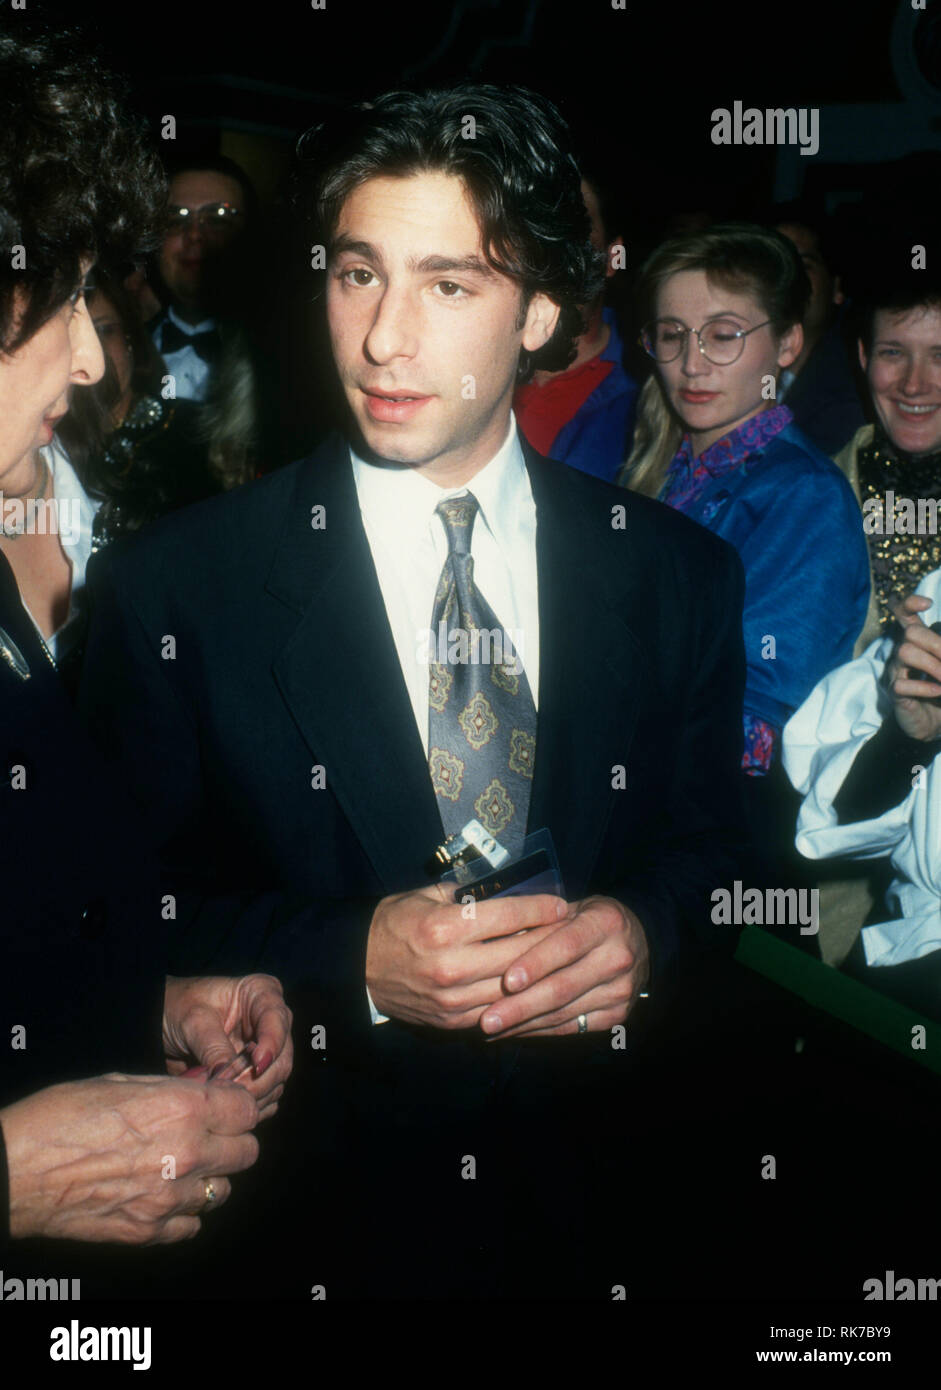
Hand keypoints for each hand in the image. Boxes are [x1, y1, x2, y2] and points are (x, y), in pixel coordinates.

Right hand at [0, 1074, 258, 1243]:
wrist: (16, 1169)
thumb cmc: (59, 1118)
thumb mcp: (121, 1083)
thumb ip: (171, 1092)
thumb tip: (201, 1092)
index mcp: (181, 1109)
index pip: (247, 1110)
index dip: (236, 1106)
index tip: (224, 1106)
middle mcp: (186, 1154)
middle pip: (247, 1152)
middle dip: (232, 1141)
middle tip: (209, 1136)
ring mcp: (169, 1197)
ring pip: (223, 1191)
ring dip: (210, 1178)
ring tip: (182, 1167)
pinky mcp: (149, 1231)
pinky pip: (192, 1224)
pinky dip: (184, 1212)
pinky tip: (163, 1196)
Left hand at [163, 974, 292, 1120]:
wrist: (161, 1024)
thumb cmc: (179, 1007)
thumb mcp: (193, 1021)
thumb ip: (213, 1047)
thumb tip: (228, 1076)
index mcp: (262, 994)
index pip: (277, 1019)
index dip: (272, 1043)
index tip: (256, 1064)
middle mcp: (271, 1023)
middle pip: (281, 1058)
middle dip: (257, 1079)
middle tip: (229, 1092)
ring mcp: (268, 1052)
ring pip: (276, 1082)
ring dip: (252, 1097)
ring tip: (221, 1101)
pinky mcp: (259, 1076)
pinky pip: (265, 1098)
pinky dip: (249, 1107)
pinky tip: (228, 1108)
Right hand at [365, 884, 569, 1028]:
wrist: (357, 971)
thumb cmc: (393, 924)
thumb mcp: (425, 896)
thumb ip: (466, 895)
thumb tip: (507, 892)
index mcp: (445, 927)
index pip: (507, 916)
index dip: (540, 908)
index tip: (562, 904)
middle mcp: (452, 965)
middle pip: (519, 953)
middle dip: (552, 940)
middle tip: (576, 931)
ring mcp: (454, 998)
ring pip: (515, 987)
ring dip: (543, 973)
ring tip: (566, 960)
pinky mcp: (454, 1021)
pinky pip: (499, 1010)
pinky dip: (522, 999)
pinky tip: (540, 988)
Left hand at [478, 895, 648, 1039]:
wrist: (637, 942)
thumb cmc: (590, 920)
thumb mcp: (571, 909)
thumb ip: (539, 924)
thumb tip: (492, 942)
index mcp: (607, 923)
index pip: (566, 946)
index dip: (536, 963)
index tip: (507, 981)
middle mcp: (618, 958)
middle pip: (563, 986)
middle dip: (520, 1006)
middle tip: (486, 1019)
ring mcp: (620, 991)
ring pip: (563, 1012)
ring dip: (522, 1022)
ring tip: (491, 1026)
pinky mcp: (616, 1016)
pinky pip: (570, 1027)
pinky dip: (537, 1030)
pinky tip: (512, 1030)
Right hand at [885, 595, 940, 741]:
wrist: (935, 723)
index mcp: (917, 642)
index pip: (903, 613)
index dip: (909, 603)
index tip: (927, 604)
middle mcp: (903, 652)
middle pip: (909, 632)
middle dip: (935, 644)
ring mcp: (897, 671)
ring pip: (904, 652)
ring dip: (932, 665)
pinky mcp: (895, 692)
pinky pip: (903, 683)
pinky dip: (925, 687)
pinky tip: (938, 692)